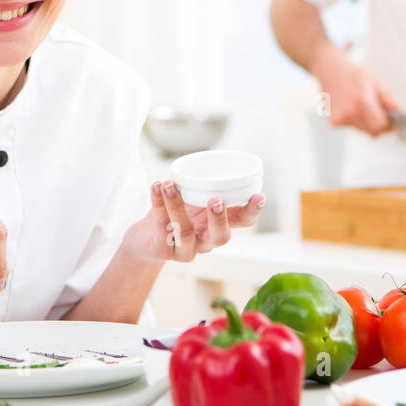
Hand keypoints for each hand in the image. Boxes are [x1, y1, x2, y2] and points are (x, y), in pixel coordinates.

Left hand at [121, 180, 264, 262]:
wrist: (146, 240)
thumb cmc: (176, 216)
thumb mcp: (194, 203)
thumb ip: (205, 188)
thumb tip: (216, 155)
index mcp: (219, 226)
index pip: (242, 222)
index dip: (252, 211)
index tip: (259, 196)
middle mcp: (206, 241)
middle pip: (220, 237)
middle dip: (220, 219)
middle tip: (216, 200)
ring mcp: (185, 248)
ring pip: (185, 231)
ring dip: (177, 205)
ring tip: (169, 184)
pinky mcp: (163, 250)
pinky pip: (160, 225)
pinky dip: (158, 203)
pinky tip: (156, 185)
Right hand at [312, 43, 398, 136]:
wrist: (329, 70)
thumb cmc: (353, 73)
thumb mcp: (374, 80)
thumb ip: (387, 96)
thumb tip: (398, 109)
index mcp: (362, 100)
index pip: (381, 126)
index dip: (388, 124)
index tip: (390, 119)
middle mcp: (349, 112)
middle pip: (373, 132)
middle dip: (379, 125)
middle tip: (378, 113)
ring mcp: (340, 118)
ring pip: (362, 131)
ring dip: (366, 123)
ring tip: (361, 106)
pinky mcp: (333, 122)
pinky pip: (352, 127)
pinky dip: (355, 121)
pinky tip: (350, 107)